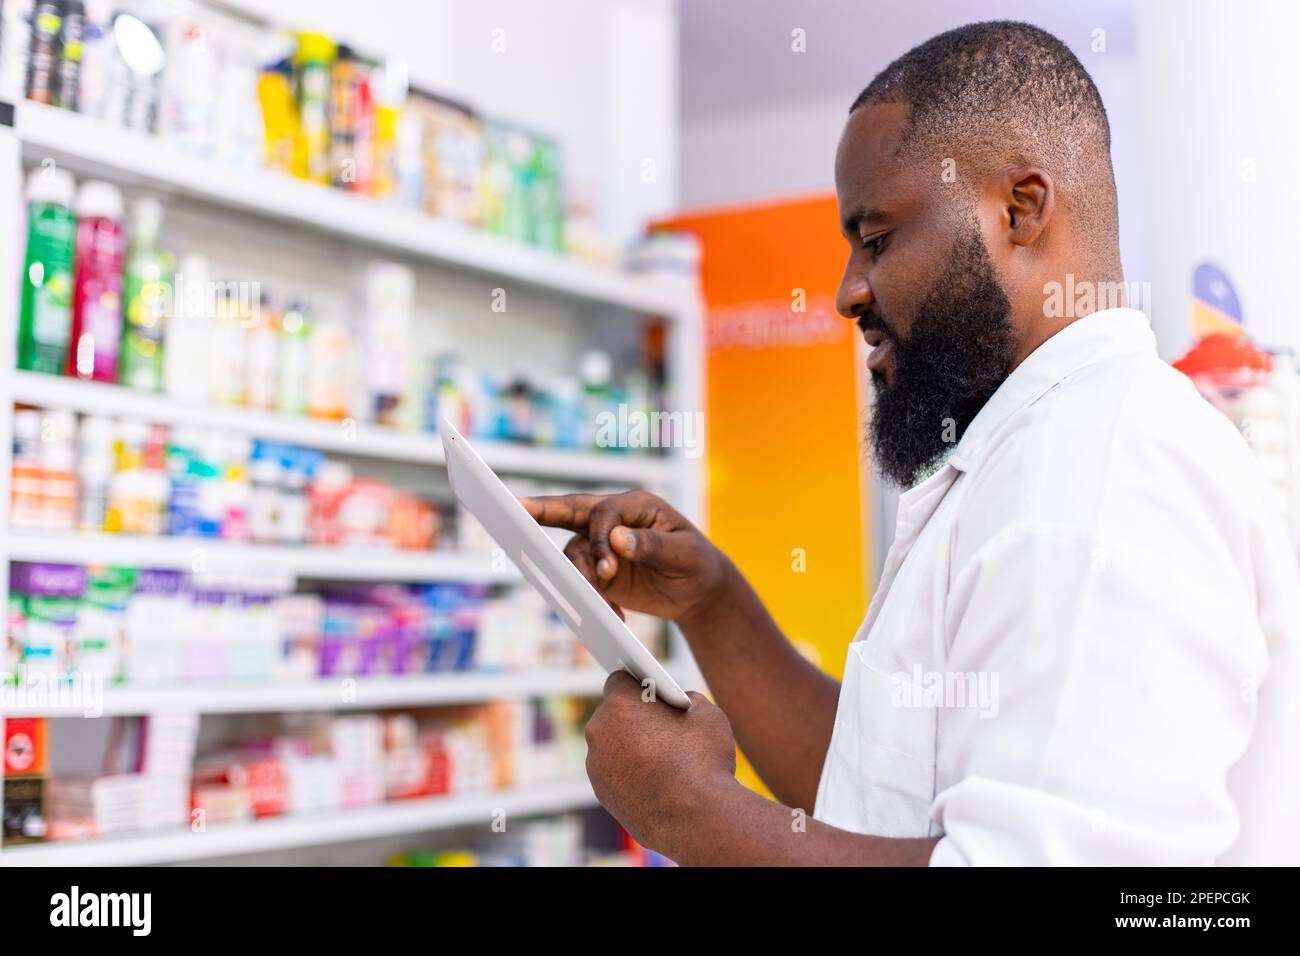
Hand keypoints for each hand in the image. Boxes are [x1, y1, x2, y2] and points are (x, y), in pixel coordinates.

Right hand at [520, 490, 733, 622]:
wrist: (697, 591)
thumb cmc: (696, 564)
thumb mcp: (684, 555)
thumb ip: (653, 545)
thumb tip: (617, 539)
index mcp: (636, 505)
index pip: (604, 513)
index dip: (599, 540)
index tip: (607, 571)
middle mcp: (613, 519)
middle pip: (572, 511)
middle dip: (543, 510)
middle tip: (517, 508)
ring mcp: (601, 543)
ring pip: (573, 555)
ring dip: (583, 582)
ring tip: (605, 608)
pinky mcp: (598, 568)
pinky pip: (580, 580)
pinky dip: (591, 598)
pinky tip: (613, 614)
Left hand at [584, 671, 737, 855]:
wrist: (697, 818)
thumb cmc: (704, 760)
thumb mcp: (706, 713)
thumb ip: (686, 699)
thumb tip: (679, 702)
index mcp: (621, 702)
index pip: (620, 680)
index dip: (636, 681)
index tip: (645, 685)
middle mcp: (600, 730)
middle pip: (612, 712)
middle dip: (631, 714)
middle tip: (654, 718)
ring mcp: (597, 764)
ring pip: (610, 744)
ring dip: (627, 744)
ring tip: (654, 748)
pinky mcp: (601, 792)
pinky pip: (613, 772)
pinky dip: (628, 772)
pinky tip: (651, 776)